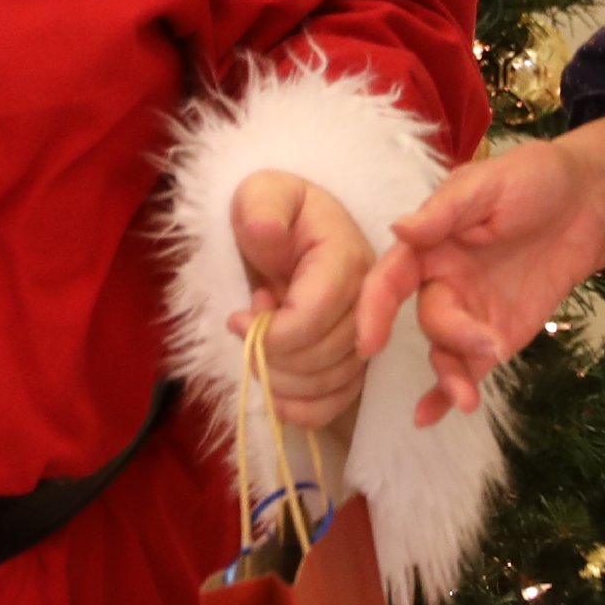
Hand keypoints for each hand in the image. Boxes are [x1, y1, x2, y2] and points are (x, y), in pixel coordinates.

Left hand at [226, 172, 377, 434]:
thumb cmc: (272, 211)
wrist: (289, 227)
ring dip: (284, 382)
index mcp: (345, 257)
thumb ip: (262, 208)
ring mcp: (367, 329)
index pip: (315, 314)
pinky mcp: (356, 356)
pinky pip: (342, 398)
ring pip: (332, 381)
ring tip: (257, 352)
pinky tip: (278, 399)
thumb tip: (265, 232)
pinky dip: (308, 409)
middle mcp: (368, 297)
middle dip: (273, 357)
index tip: (236, 320)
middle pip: (325, 354)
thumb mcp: (260, 194)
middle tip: (244, 333)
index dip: (272, 331)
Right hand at [363, 136, 604, 427]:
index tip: (369, 341)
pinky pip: (469, 367)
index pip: (390, 277)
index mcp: (430, 243)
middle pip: (428, 317)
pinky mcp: (499, 334)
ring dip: (450, 376)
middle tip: (489, 342)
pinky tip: (434, 416)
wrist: (590, 202)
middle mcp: (442, 280)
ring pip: (445, 349)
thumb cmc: (534, 180)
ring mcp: (471, 311)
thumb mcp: (489, 183)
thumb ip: (446, 210)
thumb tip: (399, 229)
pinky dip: (449, 392)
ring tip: (468, 399)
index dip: (373, 308)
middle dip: (451, 336)